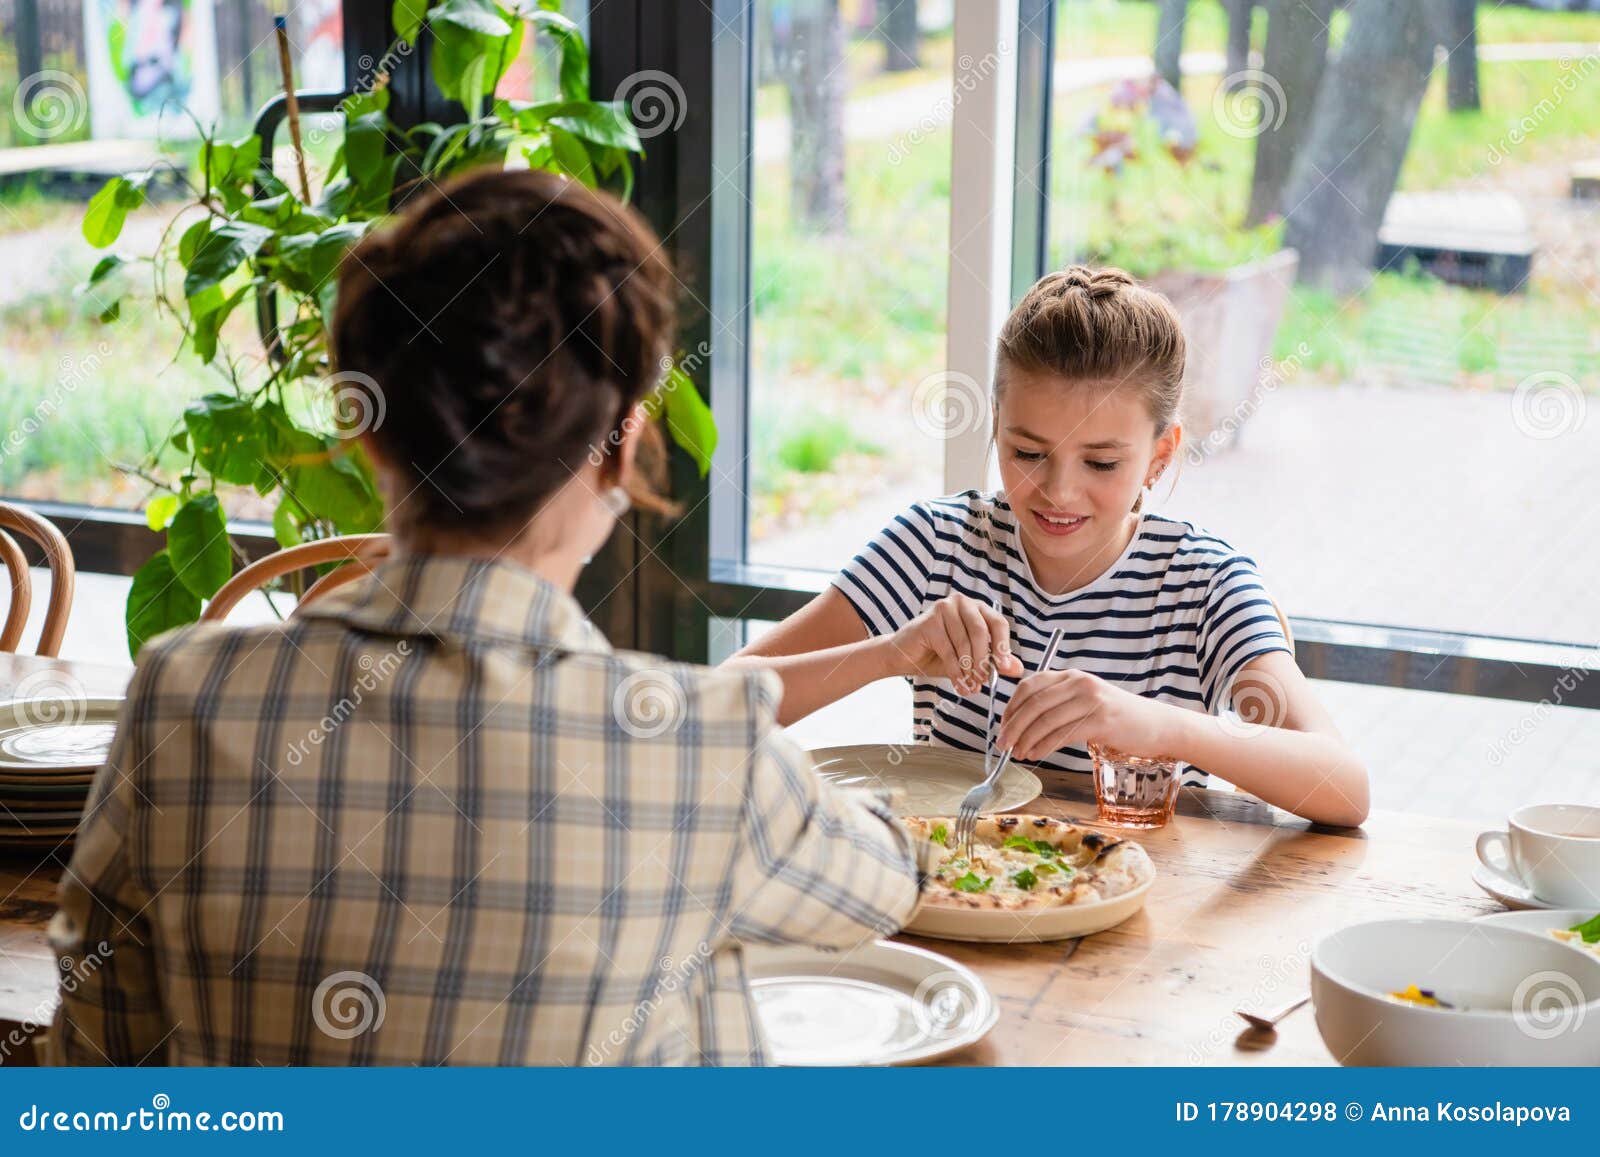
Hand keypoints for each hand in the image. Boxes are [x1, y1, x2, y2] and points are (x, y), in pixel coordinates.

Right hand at [883, 592, 1024, 693]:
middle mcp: (961, 603)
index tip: (1004, 667)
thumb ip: (994, 662)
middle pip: (981, 631)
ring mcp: (943, 608)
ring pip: (964, 643)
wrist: (905, 656)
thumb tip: (1018, 669)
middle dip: (983, 660)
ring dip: (969, 669)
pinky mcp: (929, 621)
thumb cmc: (939, 655)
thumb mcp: (972, 660)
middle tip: (983, 681)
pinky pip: (948, 650)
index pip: (997, 622)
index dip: (1003, 645)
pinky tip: (958, 683)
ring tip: (970, 685)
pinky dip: (955, 671)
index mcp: (976, 608)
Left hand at [996, 668, 1186, 761]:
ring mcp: (1091, 700)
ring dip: (1026, 739)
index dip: (1010, 708)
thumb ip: (1058, 704)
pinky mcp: (1101, 720)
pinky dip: (1043, 746)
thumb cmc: (1118, 718)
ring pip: (1045, 720)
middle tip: (1002, 745)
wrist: (1157, 726)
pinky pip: (1062, 734)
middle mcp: (1079, 683)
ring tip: (1018, 753)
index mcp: (1071, 676)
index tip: (1003, 727)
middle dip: (1013, 726)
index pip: (1029, 686)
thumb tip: (1020, 723)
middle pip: (1033, 703)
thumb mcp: (1085, 701)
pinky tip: (1035, 754)